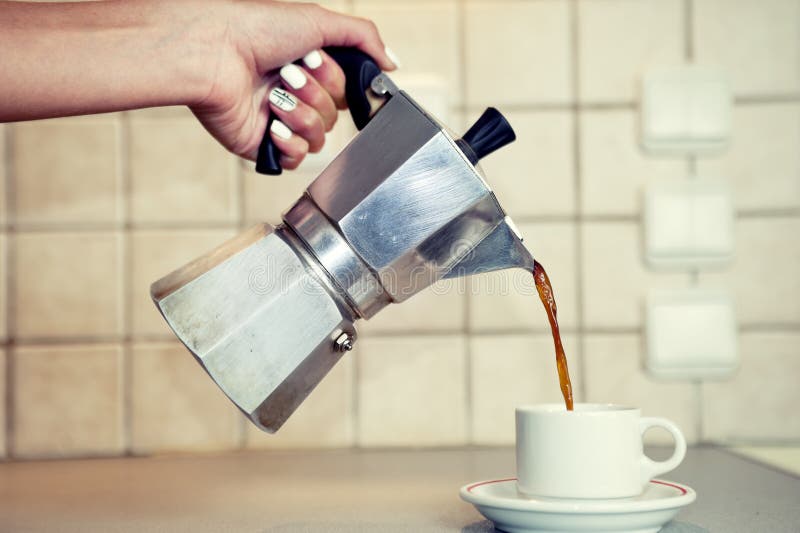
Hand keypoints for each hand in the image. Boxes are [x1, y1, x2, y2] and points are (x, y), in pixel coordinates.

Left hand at [188, 1, 397, 169]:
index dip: (338, 82)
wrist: (211, 52)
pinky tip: (273, 122)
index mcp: (307, 68)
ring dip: (302, 114)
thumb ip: (364, 38)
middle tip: (290, 71)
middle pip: (335, 114)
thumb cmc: (255, 29)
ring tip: (276, 93)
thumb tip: (393, 64)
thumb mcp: (320, 21)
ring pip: (320, 137)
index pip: (345, 91)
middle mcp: (294, 95)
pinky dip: (290, 141)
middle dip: (317, 92)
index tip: (321, 63)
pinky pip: (298, 159)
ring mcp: (279, 121)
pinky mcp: (263, 144)